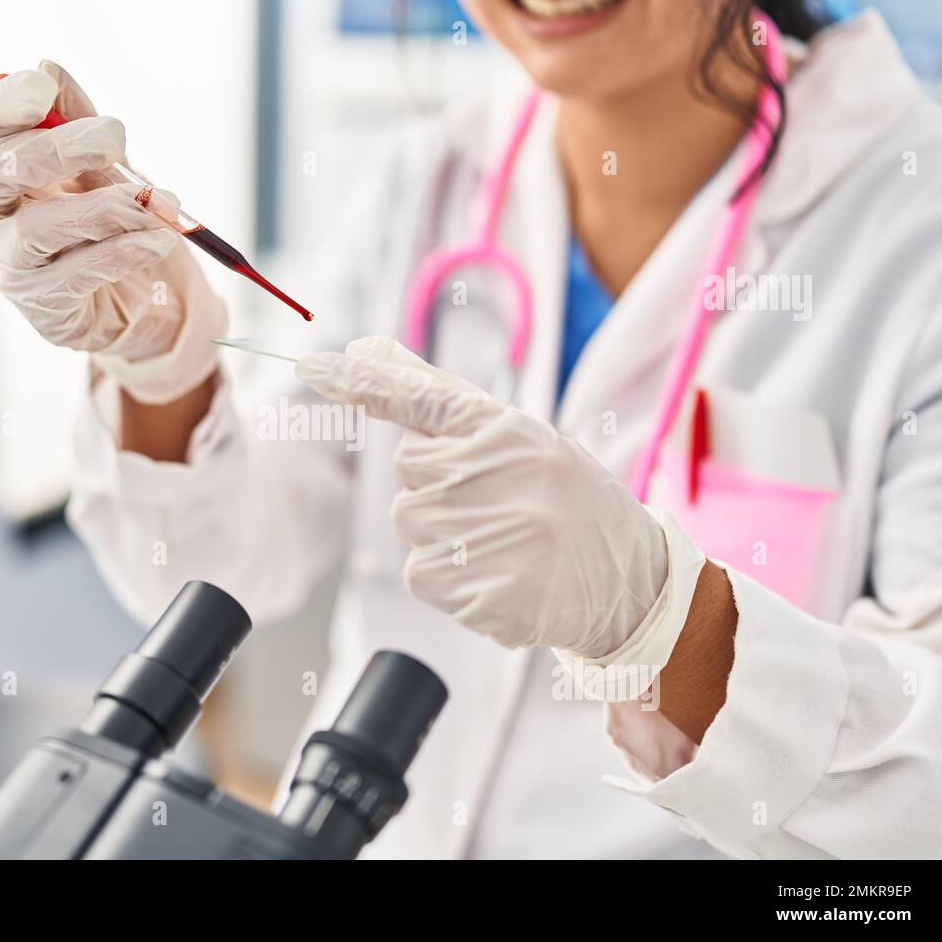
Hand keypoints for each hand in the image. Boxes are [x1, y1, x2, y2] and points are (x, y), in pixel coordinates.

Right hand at [0, 60, 224, 403]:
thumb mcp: (101, 166)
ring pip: (37, 229)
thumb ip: (78, 121)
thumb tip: (50, 69)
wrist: (141, 299)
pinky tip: (158, 238)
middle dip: (49, 151)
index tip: (41, 90)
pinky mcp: (47, 307)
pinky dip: (124, 251)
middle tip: (112, 138)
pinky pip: (78, 274)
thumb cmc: (107, 223)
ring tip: (149, 202)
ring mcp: (14, 266)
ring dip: (100, 208)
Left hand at [296, 337, 697, 660]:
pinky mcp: (485, 591)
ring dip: (441, 537)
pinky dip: (449, 580)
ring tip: (500, 542)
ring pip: (409, 525)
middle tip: (495, 504)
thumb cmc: (563, 497)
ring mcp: (495, 535)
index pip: (425, 396)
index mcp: (510, 430)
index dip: (368, 382)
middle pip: (407, 472)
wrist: (628, 580)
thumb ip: (439, 398)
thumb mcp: (517, 437)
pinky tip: (498, 576)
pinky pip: (422, 575)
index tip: (313, 366)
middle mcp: (502, 475)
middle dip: (436, 488)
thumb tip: (365, 351)